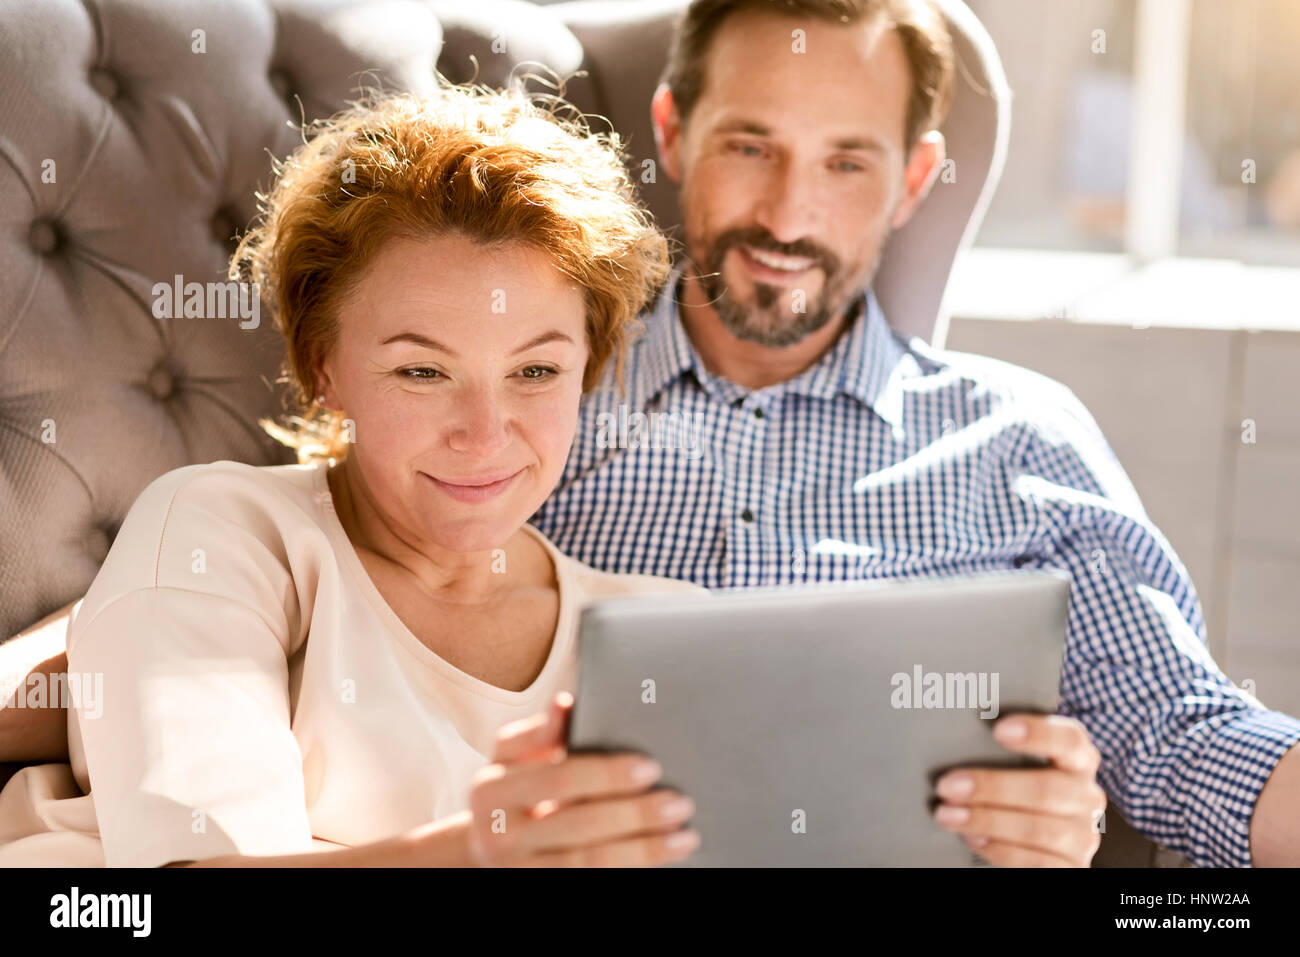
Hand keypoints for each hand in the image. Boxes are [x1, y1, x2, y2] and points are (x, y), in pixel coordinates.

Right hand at [466, 691, 699, 866]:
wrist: (485, 849)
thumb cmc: (512, 791)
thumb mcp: (512, 759)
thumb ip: (539, 734)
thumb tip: (566, 703)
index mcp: (491, 790)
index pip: (559, 779)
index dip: (608, 774)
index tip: (651, 766)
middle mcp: (497, 836)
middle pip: (580, 825)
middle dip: (637, 814)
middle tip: (680, 802)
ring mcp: (517, 871)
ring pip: (590, 863)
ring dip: (645, 849)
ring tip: (685, 835)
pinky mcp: (538, 890)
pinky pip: (591, 881)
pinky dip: (632, 869)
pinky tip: (663, 859)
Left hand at [932, 713, 1105, 866]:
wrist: (1027, 840)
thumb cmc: (1012, 790)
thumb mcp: (1014, 766)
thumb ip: (998, 749)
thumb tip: (955, 731)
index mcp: (1079, 760)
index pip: (1070, 740)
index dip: (1038, 733)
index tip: (999, 729)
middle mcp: (1087, 797)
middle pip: (1047, 789)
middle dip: (992, 787)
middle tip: (947, 785)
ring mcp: (1083, 836)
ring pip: (1039, 829)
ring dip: (986, 820)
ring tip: (948, 814)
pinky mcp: (1071, 868)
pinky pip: (1038, 862)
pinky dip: (1000, 850)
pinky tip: (972, 838)